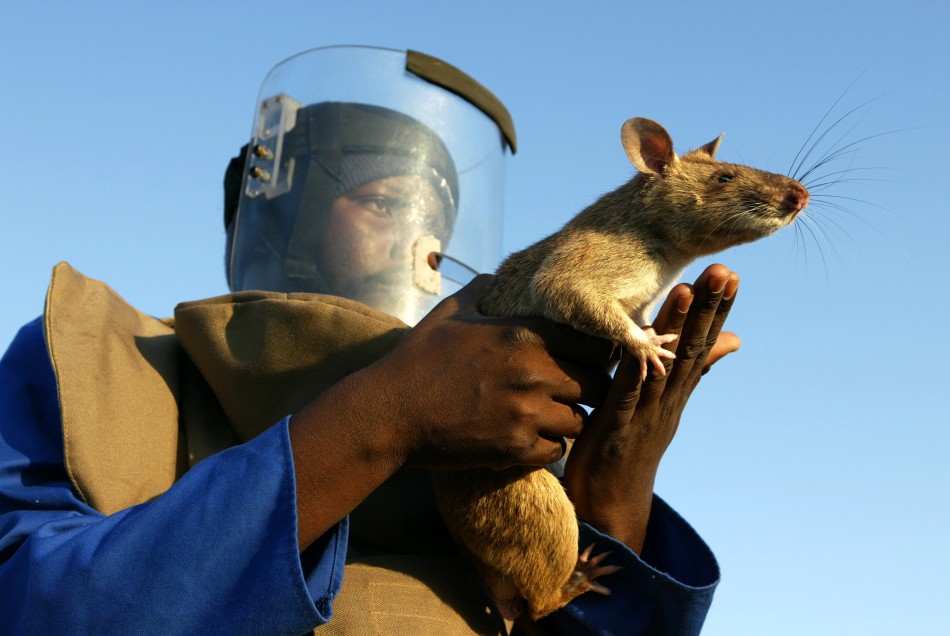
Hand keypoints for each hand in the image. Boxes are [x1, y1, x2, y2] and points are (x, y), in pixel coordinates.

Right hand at [290, 275, 614, 548]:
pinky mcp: (514, 448)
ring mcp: (526, 414)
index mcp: (524, 335)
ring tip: (549, 415)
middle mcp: (534, 373)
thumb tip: (500, 279)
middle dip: (588, 388)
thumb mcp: (450, 313)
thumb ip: (483, 290)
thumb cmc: (417, 360)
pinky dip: (548, 445)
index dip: (596, 352)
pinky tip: (531, 437)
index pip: (594, 344)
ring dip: (568, 418)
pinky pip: (556, 450)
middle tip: (571, 390)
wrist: (389, 413)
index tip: (587, 358)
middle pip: (597, 385)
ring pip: (579, 421)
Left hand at [562, 264, 740, 550]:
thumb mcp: (664, 405)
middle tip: (724, 271)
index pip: (701, 345)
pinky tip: (641, 345)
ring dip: (676, 328)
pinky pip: (628, 394)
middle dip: (708, 309)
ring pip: (666, 366)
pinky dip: (637, 369)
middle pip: (692, 349)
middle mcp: (667, 400)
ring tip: (687, 290)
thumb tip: (732, 340)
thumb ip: (692, 372)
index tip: (730, 275)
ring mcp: (645, 414)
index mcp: (675, 392)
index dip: (715, 310)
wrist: (609, 505)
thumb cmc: (631, 447)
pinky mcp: (618, 429)